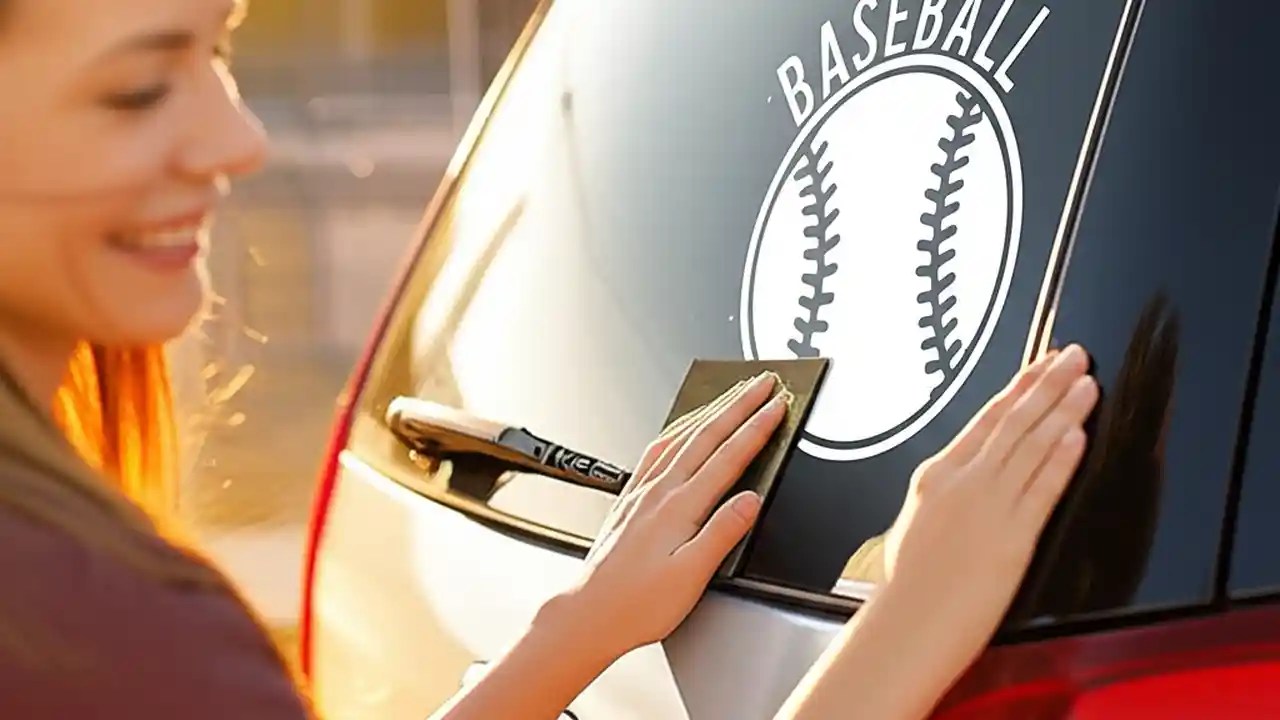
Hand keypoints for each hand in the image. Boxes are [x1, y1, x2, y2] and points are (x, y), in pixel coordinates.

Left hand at [432, 373, 788, 719]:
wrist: (589, 613)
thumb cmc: (636, 604)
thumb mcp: (691, 576)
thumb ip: (722, 533)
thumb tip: (751, 500)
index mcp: (678, 507)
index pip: (728, 456)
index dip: (757, 427)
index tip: (778, 405)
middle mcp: (658, 492)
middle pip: (707, 435)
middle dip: (739, 405)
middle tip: (763, 382)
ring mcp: (642, 492)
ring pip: (682, 437)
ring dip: (710, 411)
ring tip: (731, 394)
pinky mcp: (629, 500)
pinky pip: (657, 451)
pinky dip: (677, 430)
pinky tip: (680, 429)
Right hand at [881, 344, 1097, 664]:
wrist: (906, 624)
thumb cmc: (906, 587)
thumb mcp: (915, 524)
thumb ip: (944, 498)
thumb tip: (960, 485)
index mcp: (936, 475)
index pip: (985, 419)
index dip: (1018, 388)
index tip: (1040, 365)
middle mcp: (963, 482)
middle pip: (1013, 421)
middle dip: (1047, 384)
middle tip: (1075, 356)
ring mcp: (988, 506)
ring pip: (1031, 445)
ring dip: (1063, 410)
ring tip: (1087, 384)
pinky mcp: (1013, 536)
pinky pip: (1043, 488)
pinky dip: (1062, 458)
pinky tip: (1078, 435)